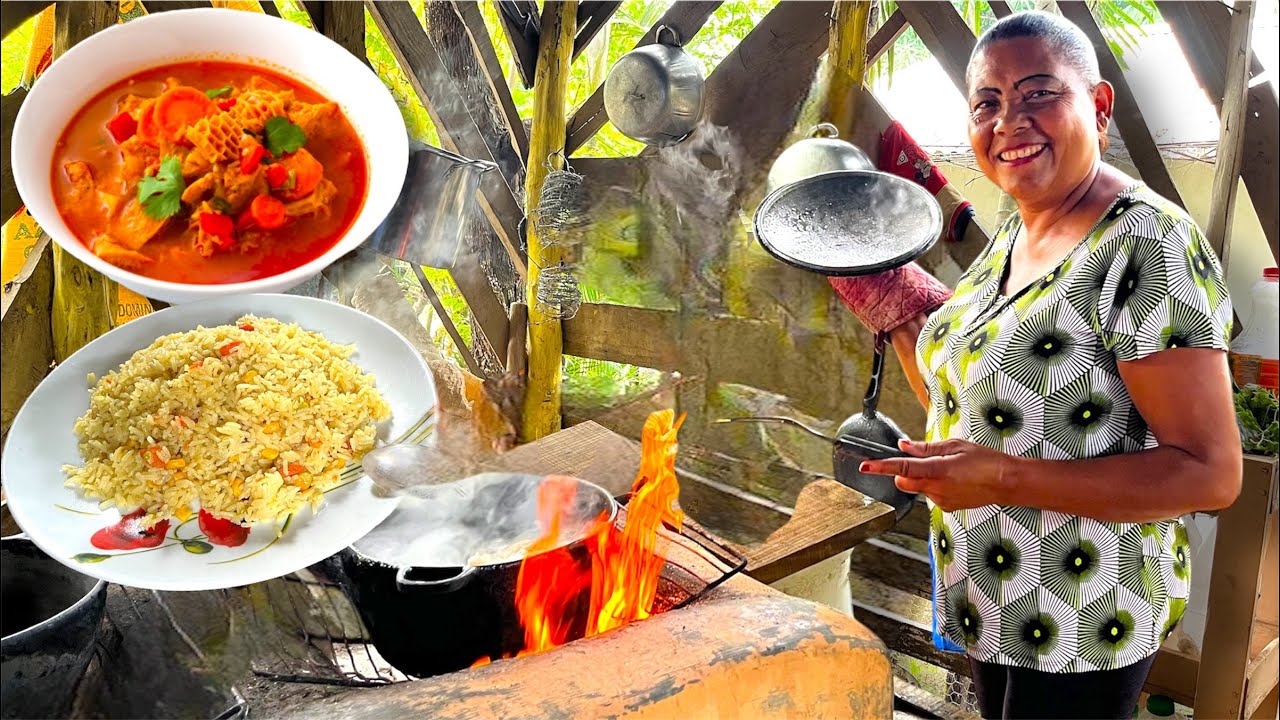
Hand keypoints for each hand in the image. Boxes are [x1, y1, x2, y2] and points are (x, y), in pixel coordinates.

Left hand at [859, 438, 1017, 511]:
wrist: (1006, 483)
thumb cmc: (986, 461)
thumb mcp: (955, 446)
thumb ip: (926, 448)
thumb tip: (905, 446)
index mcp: (937, 470)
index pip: (902, 468)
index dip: (881, 467)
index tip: (865, 466)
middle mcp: (936, 488)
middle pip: (903, 481)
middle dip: (903, 472)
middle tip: (923, 460)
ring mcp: (941, 500)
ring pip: (918, 488)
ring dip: (923, 478)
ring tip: (949, 470)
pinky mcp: (946, 507)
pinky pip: (931, 494)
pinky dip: (935, 486)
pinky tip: (954, 480)